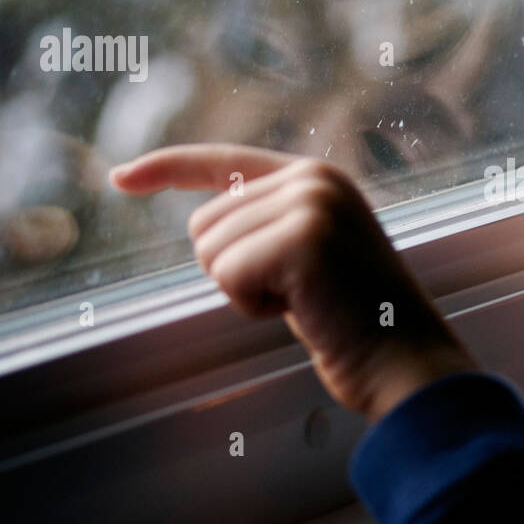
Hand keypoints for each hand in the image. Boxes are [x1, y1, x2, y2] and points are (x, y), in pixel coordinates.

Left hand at [109, 143, 477, 422]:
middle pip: (204, 224)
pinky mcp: (302, 239)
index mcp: (316, 176)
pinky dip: (253, 307)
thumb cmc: (355, 324)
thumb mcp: (312, 256)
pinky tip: (303, 312)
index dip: (165, 169)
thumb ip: (270, 227)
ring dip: (245, 292)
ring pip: (210, 250)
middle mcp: (314, 178)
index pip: (221, 161)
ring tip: (305, 302)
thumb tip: (206, 228)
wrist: (404, 361)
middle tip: (299, 295)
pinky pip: (227, 276)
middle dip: (235, 272)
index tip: (119, 178)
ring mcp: (310, 205)